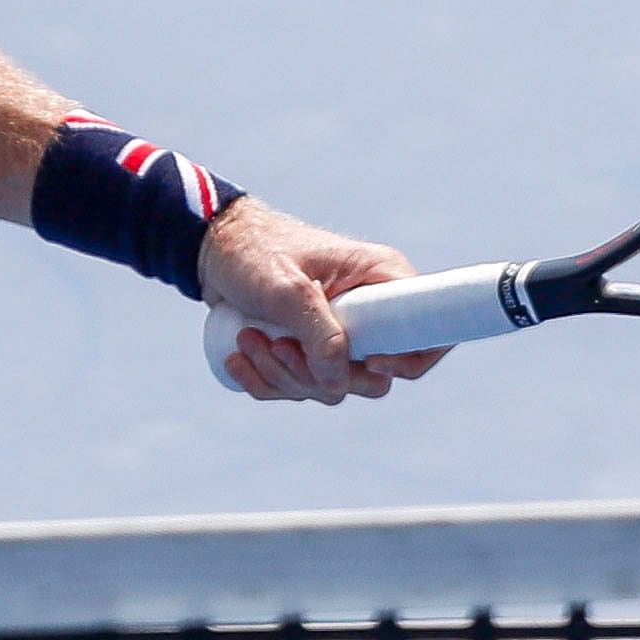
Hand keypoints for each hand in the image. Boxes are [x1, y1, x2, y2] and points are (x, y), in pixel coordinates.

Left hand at [202, 201, 446, 404]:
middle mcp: (368, 312)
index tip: (368, 361)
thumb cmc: (254, 252)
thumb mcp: (286, 288)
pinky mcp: (308, 353)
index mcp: (381, 281)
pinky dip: (266, 382)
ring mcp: (338, 336)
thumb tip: (340, 383)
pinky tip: (239, 359)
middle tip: (278, 345)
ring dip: (282, 374)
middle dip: (318, 374)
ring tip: (247, 338)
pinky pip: (299, 388)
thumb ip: (317, 332)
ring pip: (330, 386)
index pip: (426, 331)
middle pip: (371, 377)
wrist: (213, 251)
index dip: (409, 360)